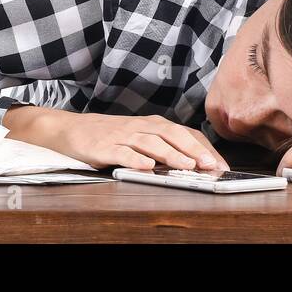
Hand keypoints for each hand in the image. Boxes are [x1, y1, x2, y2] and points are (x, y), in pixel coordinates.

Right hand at [3, 106, 227, 171]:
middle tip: (211, 166)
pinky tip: (147, 168)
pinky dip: (136, 159)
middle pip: (173, 135)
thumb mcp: (140, 136)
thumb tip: (195, 162)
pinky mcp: (105, 147)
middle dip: (194, 150)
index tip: (221, 165)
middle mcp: (141, 126)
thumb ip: (163, 146)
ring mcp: (123, 136)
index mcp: (153, 124)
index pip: (185, 133)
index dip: (204, 148)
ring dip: (171, 155)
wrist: (71, 129)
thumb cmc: (110, 135)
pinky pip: (123, 152)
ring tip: (187, 166)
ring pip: (151, 143)